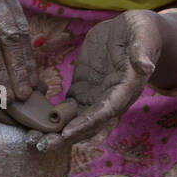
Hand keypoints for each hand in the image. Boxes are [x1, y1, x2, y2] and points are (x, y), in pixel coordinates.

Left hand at [31, 10, 164, 152]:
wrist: (134, 31)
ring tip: (31, 140)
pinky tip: (32, 123)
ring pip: (74, 120)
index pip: (106, 111)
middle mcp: (110, 99)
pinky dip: (51, 117)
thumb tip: (146, 66)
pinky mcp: (83, 88)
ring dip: (55, 133)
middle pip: (87, 124)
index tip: (67, 133)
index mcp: (126, 89)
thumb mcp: (144, 36)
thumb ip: (143, 52)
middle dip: (65, 137)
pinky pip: (66, 107)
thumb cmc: (143, 32)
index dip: (87, 123)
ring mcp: (95, 96)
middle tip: (40, 146)